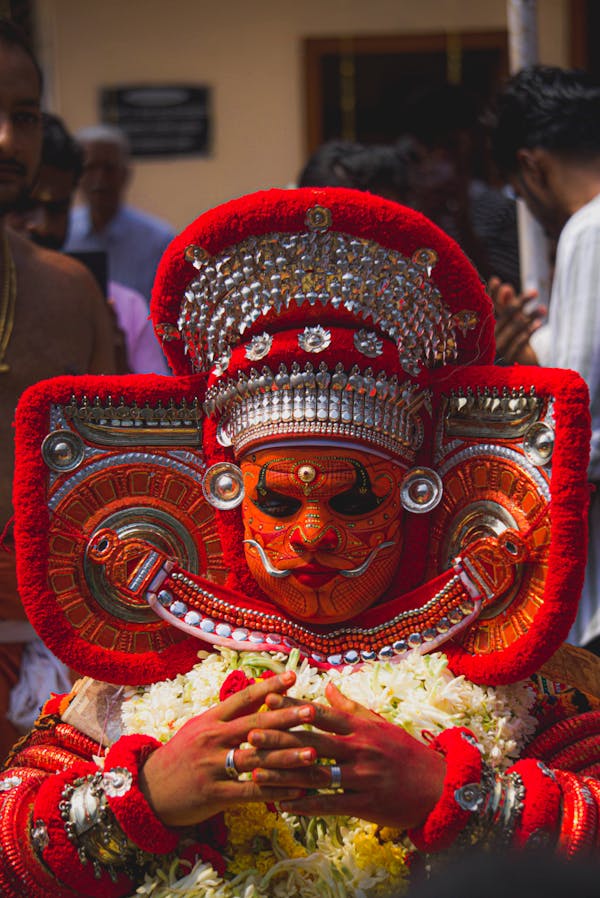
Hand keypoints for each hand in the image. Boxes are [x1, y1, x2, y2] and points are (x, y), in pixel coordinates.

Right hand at [139, 671, 318, 826]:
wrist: (148, 790)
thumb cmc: (180, 756)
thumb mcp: (199, 728)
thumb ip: (227, 715)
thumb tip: (258, 694)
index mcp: (210, 719)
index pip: (243, 698)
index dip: (269, 687)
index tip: (292, 675)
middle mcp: (212, 739)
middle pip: (255, 725)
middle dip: (286, 717)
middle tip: (313, 710)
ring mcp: (212, 766)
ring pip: (256, 759)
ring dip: (287, 756)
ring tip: (313, 752)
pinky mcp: (214, 794)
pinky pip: (250, 791)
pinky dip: (275, 790)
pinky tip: (297, 790)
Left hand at [247, 682, 445, 830]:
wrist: (437, 786)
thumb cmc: (405, 752)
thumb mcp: (380, 723)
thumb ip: (350, 707)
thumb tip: (328, 685)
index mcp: (360, 727)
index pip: (320, 713)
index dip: (292, 706)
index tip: (266, 701)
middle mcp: (359, 748)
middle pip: (311, 741)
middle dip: (278, 738)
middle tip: (249, 735)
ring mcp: (361, 776)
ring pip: (315, 773)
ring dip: (283, 773)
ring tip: (256, 772)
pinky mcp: (364, 802)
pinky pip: (329, 804)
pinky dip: (305, 805)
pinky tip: (283, 804)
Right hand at [488, 276, 543, 364]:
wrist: (519, 371)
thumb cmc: (513, 342)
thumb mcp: (512, 322)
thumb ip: (507, 305)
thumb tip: (504, 286)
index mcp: (487, 329)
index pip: (489, 309)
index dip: (492, 295)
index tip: (496, 280)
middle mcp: (488, 339)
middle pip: (505, 316)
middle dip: (519, 303)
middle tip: (534, 292)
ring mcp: (498, 350)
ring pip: (514, 328)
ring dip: (530, 316)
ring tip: (544, 309)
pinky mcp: (509, 360)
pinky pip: (519, 343)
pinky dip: (529, 332)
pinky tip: (538, 323)